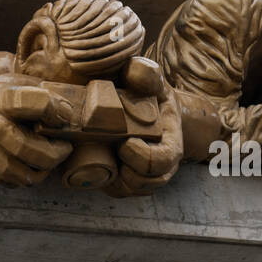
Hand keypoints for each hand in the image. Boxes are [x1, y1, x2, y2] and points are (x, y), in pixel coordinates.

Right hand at [0, 75, 74, 186]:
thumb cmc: (3, 95)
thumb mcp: (22, 81)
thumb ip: (46, 93)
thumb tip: (69, 113)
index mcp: (2, 97)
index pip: (34, 104)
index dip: (56, 112)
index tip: (64, 116)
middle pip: (25, 147)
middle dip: (55, 152)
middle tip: (65, 147)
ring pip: (20, 172)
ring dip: (44, 169)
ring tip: (51, 157)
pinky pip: (13, 181)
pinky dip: (28, 177)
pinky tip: (34, 164)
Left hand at [104, 64, 184, 196]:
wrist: (149, 107)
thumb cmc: (149, 93)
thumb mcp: (150, 79)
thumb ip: (145, 73)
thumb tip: (135, 71)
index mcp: (170, 144)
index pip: (162, 161)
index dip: (142, 156)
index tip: (125, 141)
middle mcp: (161, 166)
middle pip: (146, 182)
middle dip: (125, 170)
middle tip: (109, 149)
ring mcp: (143, 175)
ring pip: (129, 189)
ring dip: (112, 178)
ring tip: (99, 157)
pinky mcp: (125, 179)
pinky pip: (116, 190)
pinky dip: (103, 182)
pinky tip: (91, 164)